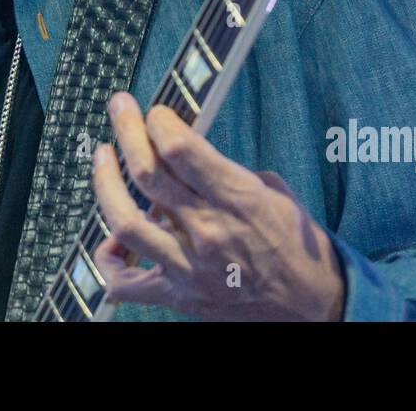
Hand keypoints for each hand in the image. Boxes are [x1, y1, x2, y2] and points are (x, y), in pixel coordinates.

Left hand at [91, 91, 345, 320]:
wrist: (312, 308)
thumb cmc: (296, 248)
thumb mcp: (276, 194)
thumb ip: (228, 173)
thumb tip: (190, 153)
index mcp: (238, 200)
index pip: (181, 149)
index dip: (159, 121)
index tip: (156, 111)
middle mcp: (208, 231)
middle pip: (147, 173)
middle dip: (127, 130)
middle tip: (120, 107)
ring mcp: (189, 266)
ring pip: (124, 221)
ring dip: (106, 183)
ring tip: (103, 158)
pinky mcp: (179, 295)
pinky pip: (126, 283)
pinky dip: (108, 259)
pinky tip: (109, 239)